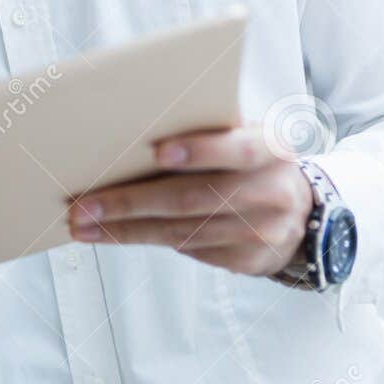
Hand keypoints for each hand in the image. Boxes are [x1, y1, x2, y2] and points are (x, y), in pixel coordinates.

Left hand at [67, 126, 313, 276]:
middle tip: (84, 205)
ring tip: (83, 223)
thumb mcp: (246, 136)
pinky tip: (111, 234)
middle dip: (131, 202)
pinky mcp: (247, 260)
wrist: (300, 214)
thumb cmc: (251, 162)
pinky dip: (144, 239)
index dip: (201, 151)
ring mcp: (262, 231)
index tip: (158, 151)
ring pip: (182, 231)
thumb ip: (209, 129)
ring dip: (125, 228)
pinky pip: (187, 248)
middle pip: (193, 199)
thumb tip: (134, 123)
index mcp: (272, 149)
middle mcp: (272, 192)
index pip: (239, 150)